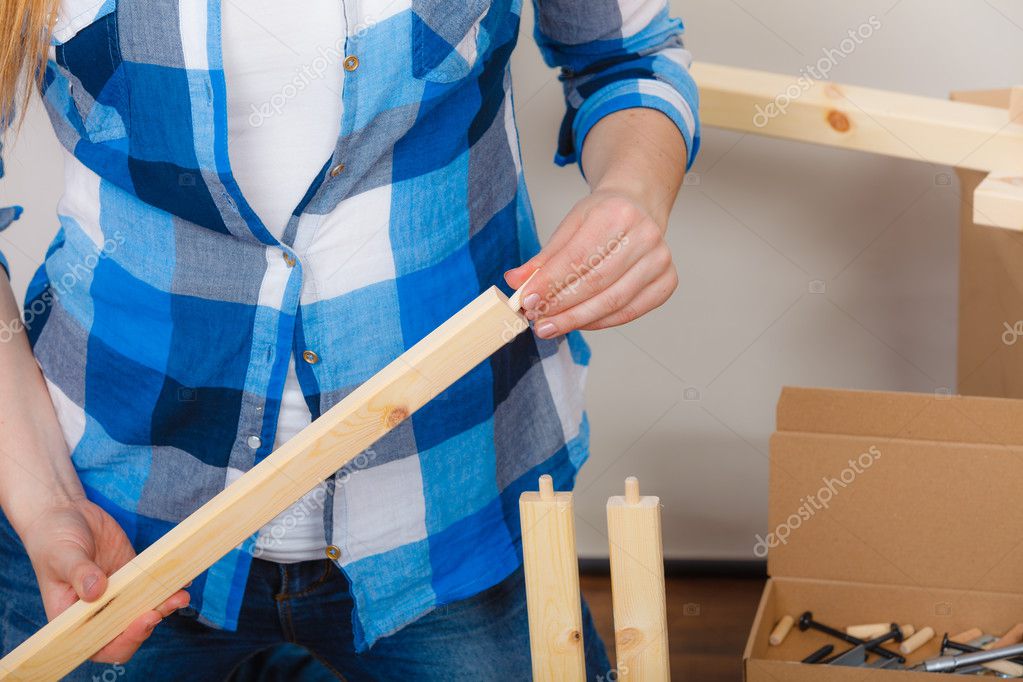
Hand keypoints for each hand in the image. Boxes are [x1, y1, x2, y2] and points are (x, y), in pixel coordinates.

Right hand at [20, 497, 189, 662]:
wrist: (64, 513)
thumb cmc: (53, 538)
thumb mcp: (62, 554)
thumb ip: (79, 572)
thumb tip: (96, 591)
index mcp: (71, 617)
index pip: (98, 645)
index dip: (123, 641)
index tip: (142, 621)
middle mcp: (96, 610)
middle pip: (126, 630)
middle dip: (149, 623)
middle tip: (168, 605)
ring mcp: (117, 592)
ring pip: (143, 608)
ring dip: (164, 605)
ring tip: (181, 595)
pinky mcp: (131, 574)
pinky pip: (152, 585)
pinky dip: (168, 585)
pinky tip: (183, 579)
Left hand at [504, 187, 677, 337]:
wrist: (638, 207)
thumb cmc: (603, 217)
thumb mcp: (569, 227)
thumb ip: (543, 258)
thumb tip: (515, 283)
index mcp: (617, 214)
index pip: (578, 257)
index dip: (551, 283)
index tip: (528, 301)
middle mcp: (645, 235)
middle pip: (596, 283)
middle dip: (562, 307)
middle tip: (537, 321)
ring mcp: (660, 260)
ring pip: (613, 302)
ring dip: (578, 320)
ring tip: (552, 326)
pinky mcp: (666, 281)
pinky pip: (629, 311)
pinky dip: (600, 322)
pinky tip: (578, 323)